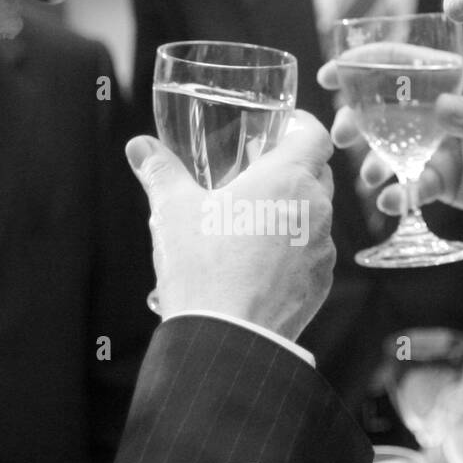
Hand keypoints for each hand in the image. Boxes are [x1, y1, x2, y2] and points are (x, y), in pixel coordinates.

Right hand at [125, 109, 335, 340]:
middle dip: (295, 168)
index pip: (316, 135)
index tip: (283, 128)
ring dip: (294, 212)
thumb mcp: (172, 211)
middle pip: (319, 174)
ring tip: (255, 221)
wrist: (225, 337)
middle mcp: (315, 210)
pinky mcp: (320, 284)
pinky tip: (261, 261)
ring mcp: (322, 250)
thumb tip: (140, 147)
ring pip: (317, 216)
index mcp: (287, 179)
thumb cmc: (202, 267)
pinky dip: (294, 250)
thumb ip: (160, 171)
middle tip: (260, 173)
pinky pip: (313, 255)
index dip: (302, 126)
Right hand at [318, 57, 462, 222]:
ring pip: (392, 150)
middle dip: (358, 120)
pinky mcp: (443, 181)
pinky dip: (400, 195)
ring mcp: (437, 147)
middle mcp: (438, 111)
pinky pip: (413, 187)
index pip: (403, 63)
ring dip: (375, 161)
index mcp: (454, 81)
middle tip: (343, 135)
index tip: (332, 74)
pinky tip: (394, 202)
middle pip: (385, 109)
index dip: (365, 64)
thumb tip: (440, 108)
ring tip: (373, 176)